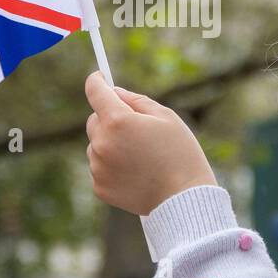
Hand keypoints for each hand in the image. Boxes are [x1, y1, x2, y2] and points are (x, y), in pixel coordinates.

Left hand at [84, 71, 216, 215]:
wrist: (183, 199)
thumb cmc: (180, 153)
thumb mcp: (166, 117)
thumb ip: (136, 100)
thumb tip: (115, 93)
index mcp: (118, 121)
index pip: (95, 91)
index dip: (97, 81)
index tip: (100, 78)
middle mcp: (102, 142)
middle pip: (94, 120)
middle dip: (109, 118)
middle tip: (134, 128)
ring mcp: (98, 167)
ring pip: (96, 145)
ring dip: (110, 143)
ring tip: (139, 156)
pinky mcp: (100, 187)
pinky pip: (99, 167)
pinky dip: (111, 165)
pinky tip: (135, 172)